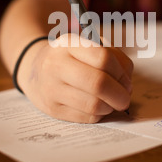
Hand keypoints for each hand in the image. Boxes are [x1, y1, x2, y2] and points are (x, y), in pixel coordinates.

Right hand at [18, 33, 132, 122]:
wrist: (34, 69)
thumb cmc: (71, 57)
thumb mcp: (88, 46)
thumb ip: (113, 57)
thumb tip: (127, 85)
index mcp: (69, 43)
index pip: (103, 58)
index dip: (121, 73)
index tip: (126, 81)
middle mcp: (56, 64)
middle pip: (98, 83)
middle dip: (119, 95)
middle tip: (125, 98)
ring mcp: (51, 88)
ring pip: (93, 105)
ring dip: (110, 107)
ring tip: (111, 102)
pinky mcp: (52, 109)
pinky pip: (85, 118)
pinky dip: (98, 114)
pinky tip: (97, 107)